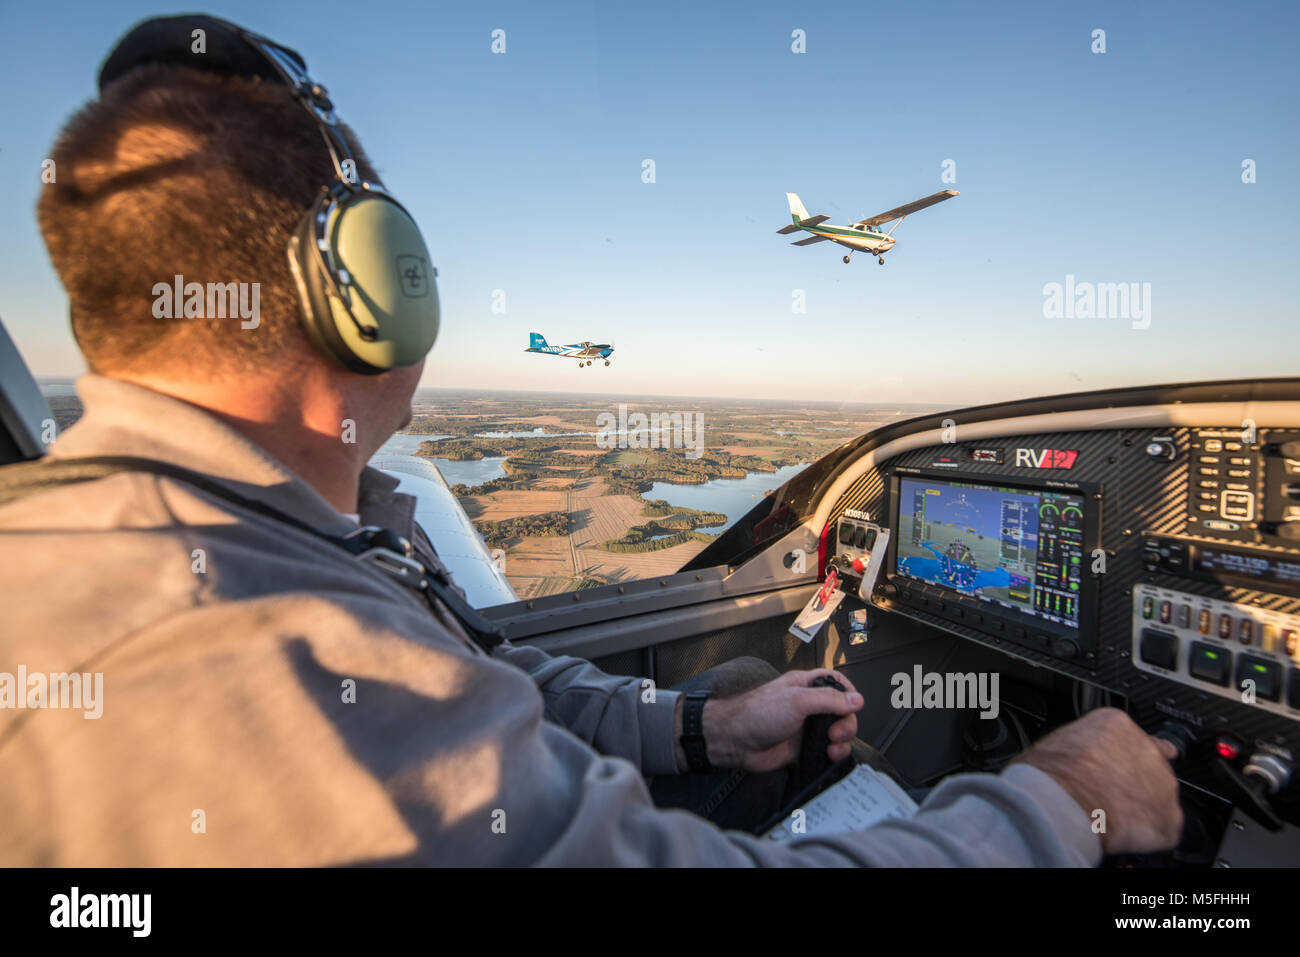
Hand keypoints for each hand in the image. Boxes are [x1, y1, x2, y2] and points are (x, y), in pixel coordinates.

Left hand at [695, 669, 862, 772]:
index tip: (854, 704)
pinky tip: (828, 756)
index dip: (849, 693)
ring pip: (836, 733)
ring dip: (842, 741)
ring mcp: (805, 727)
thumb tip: (857, 699)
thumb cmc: (757, 714)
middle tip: (836, 732)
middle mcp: (807, 705)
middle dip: (846, 723)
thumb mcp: (798, 700)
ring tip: (831, 747)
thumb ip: (829, 699)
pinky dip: (832, 755)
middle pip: (841, 712)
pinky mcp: (802, 748)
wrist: (736, 741)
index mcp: (805, 686)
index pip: (836, 683)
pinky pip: (825, 751)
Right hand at [1010, 707, 1182, 853]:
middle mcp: (1148, 749)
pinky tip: (1122, 831)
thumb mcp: (1060, 739)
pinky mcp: (1170, 817)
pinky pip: (1163, 827)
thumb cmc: (1051, 773)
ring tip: (1111, 813)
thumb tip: (1083, 753)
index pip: (1131, 737)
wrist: (1059, 802)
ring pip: (1158, 797)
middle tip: (1108, 793)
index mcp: (1117, 724)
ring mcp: (1163, 784)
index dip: (1120, 757)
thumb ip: (1086, 743)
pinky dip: (1146, 833)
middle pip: (1147, 766)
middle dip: (1132, 781)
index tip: (1114, 768)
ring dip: (1140, 805)